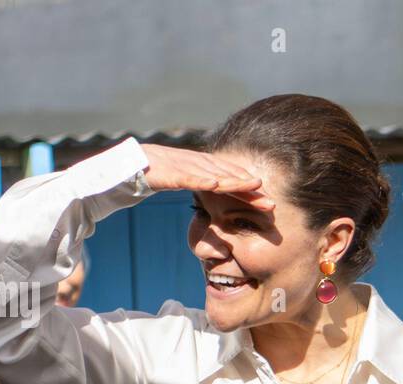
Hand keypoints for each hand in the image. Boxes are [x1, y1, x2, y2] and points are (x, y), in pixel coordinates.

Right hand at [138, 144, 274, 209]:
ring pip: (213, 176)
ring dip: (234, 182)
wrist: (131, 161)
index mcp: (204, 168)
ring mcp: (184, 168)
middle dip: (251, 189)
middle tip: (271, 202)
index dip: (250, 190)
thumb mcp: (185, 178)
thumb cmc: (159, 172)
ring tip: (253, 186)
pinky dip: (201, 180)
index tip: (269, 203)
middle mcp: (198, 165)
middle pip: (229, 177)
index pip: (231, 179)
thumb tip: (218, 191)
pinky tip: (215, 184)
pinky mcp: (169, 173)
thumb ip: (202, 182)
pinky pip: (187, 178)